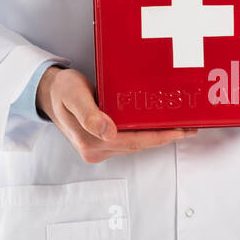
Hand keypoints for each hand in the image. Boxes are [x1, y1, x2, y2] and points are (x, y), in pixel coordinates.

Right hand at [37, 66, 195, 163]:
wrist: (49, 92)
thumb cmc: (62, 89)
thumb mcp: (73, 95)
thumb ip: (88, 113)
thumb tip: (107, 132)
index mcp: (90, 142)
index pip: (133, 142)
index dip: (159, 137)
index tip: (181, 131)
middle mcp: (96, 150)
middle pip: (138, 146)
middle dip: (165, 138)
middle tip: (190, 127)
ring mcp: (99, 148)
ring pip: (136, 144)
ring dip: (158, 137)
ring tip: (180, 127)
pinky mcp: (102, 142)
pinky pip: (129, 140)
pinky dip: (146, 133)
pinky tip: (158, 126)